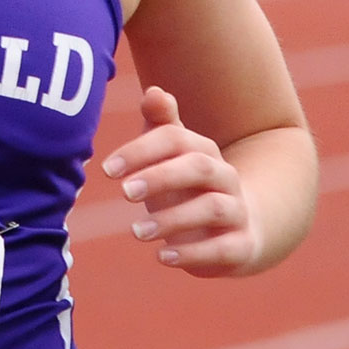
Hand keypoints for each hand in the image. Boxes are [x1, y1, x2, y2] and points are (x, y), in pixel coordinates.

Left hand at [103, 86, 259, 276]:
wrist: (239, 229)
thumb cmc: (189, 188)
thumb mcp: (171, 159)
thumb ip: (160, 126)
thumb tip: (154, 91)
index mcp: (203, 151)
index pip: (175, 139)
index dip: (140, 150)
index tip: (106, 170)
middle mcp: (225, 177)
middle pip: (198, 167)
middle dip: (159, 177)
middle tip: (124, 192)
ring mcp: (237, 211)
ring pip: (212, 208)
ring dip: (172, 219)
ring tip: (135, 231)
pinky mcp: (242, 246)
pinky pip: (224, 248)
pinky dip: (193, 253)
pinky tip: (163, 256)